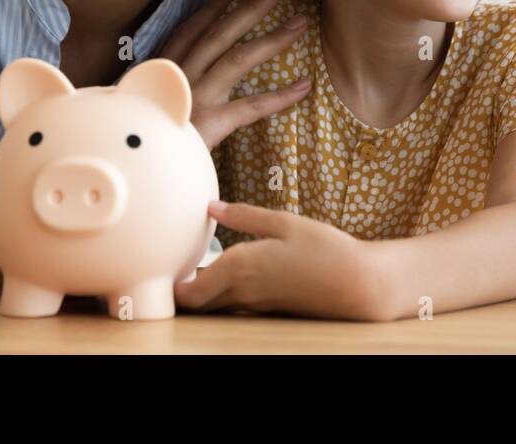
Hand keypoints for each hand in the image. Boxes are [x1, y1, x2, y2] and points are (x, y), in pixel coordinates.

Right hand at [157, 0, 312, 149]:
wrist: (138, 171)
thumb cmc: (145, 141)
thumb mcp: (144, 108)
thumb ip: (162, 92)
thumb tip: (182, 82)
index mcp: (161, 71)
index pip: (189, 30)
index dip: (214, 7)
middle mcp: (178, 77)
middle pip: (219, 34)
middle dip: (250, 7)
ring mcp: (194, 98)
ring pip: (238, 59)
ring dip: (272, 38)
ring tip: (300, 22)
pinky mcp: (210, 124)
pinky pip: (252, 106)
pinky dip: (281, 96)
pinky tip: (305, 86)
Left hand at [174, 201, 387, 320]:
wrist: (358, 285)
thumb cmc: (325, 249)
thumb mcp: (284, 222)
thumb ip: (245, 215)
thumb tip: (211, 207)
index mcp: (240, 267)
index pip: (189, 290)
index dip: (169, 286)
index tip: (158, 267)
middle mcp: (242, 292)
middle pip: (197, 303)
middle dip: (179, 291)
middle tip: (167, 267)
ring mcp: (255, 304)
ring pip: (214, 305)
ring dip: (200, 292)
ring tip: (190, 269)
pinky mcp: (269, 308)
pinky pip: (233, 305)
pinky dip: (220, 294)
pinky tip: (226, 276)